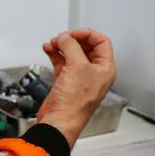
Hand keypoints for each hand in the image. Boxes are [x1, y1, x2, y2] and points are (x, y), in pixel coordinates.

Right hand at [35, 29, 115, 148]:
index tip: (73, 34)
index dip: (87, 34)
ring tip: (53, 43)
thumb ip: (71, 46)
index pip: (101, 42)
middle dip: (72, 39)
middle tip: (62, 38)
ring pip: (72, 53)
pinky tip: (49, 49)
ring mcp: (80, 77)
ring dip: (62, 45)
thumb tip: (65, 37)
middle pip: (86, 46)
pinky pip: (62, 62)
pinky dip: (55, 54)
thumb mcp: (77, 66)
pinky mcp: (67, 81)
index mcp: (105, 69)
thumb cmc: (74, 104)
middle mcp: (94, 73)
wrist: (59, 121)